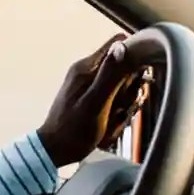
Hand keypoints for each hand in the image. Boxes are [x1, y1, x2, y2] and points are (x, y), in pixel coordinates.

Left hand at [36, 33, 131, 167]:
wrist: (57, 151)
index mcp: (86, 67)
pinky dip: (118, 114)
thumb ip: (110, 76)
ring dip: (125, 106)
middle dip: (130, 91)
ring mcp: (92, 86)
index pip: (119, 43)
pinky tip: (109, 125)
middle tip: (119, 108)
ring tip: (111, 120)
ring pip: (125, 88)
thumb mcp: (95, 103)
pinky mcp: (95, 99)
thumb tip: (123, 45)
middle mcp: (89, 72)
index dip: (135, 57)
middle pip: (126, 69)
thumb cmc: (74, 130)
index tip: (136, 79)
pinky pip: (118, 102)